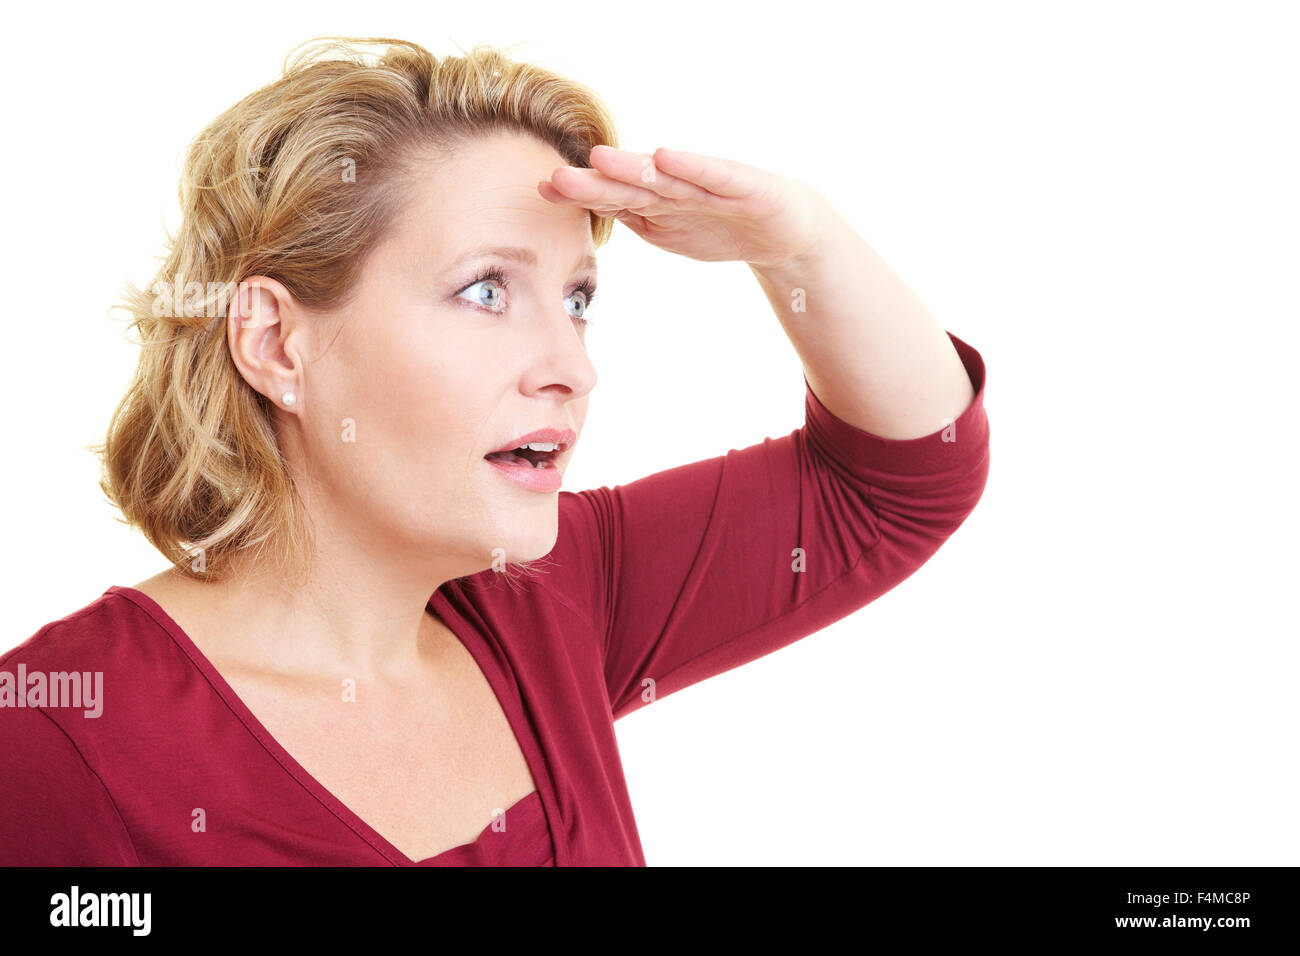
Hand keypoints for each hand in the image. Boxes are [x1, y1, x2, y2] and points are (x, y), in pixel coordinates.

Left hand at [537, 145, 829, 271]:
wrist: (785, 229)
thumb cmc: (722, 225)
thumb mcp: (670, 232)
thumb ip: (634, 219)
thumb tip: (590, 213)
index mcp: (658, 201)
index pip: (612, 196)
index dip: (580, 194)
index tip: (542, 189)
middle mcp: (678, 186)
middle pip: (630, 185)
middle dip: (594, 182)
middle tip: (556, 177)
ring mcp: (709, 184)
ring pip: (666, 178)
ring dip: (632, 168)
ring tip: (599, 160)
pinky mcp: (742, 185)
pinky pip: (713, 175)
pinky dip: (691, 166)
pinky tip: (667, 157)